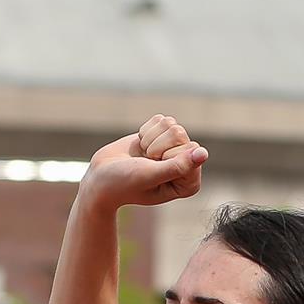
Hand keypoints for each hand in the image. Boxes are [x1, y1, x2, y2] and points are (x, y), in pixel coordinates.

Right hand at [82, 115, 208, 211]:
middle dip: (157, 145)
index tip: (153, 168)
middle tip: (145, 162)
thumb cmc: (124, 183)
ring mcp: (173, 150)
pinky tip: (139, 148)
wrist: (100, 177)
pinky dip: (145, 131)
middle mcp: (184, 166)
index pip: (192, 150)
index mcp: (187, 183)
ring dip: (150, 138)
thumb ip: (178, 166)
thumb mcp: (151, 176)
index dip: (168, 155)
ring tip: (141, 156)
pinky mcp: (162, 136)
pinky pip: (161, 120)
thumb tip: (203, 154)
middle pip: (181, 134)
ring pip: (171, 124)